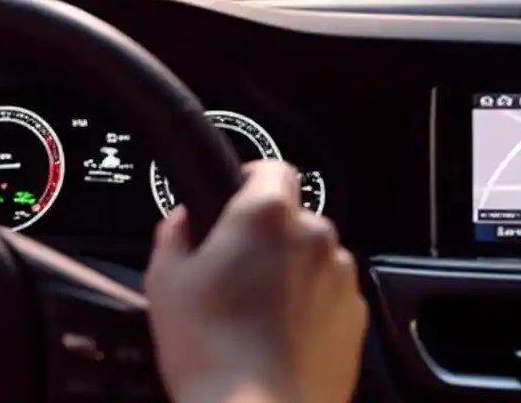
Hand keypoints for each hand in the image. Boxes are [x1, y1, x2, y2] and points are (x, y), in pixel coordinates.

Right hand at [146, 160, 366, 402]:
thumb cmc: (211, 353)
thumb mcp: (165, 281)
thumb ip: (175, 231)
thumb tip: (184, 221)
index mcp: (267, 215)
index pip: (271, 167)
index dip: (249, 180)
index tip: (235, 199)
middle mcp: (314, 235)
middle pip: (291, 217)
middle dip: (265, 237)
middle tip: (232, 273)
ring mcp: (341, 276)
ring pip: (312, 257)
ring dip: (290, 272)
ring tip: (254, 313)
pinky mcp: (356, 314)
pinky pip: (329, 294)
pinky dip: (309, 305)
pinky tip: (279, 335)